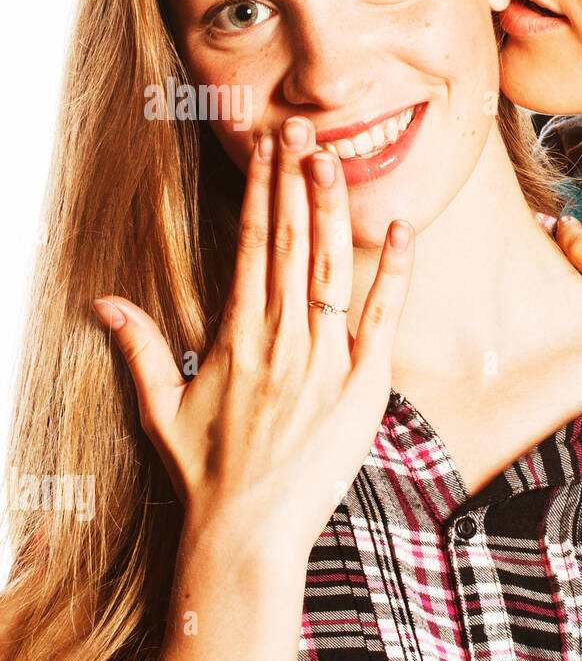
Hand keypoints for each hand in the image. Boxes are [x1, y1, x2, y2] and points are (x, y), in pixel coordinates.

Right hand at [90, 116, 414, 568]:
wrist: (247, 533)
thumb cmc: (207, 475)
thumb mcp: (162, 409)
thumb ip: (140, 349)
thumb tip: (104, 304)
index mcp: (236, 338)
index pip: (249, 246)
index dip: (259, 192)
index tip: (265, 149)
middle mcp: (278, 339)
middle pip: (288, 243)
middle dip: (295, 180)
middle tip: (302, 127)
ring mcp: (323, 360)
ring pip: (328, 268)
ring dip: (332, 210)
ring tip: (333, 158)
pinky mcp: (363, 385)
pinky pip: (380, 317)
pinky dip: (392, 272)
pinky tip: (399, 229)